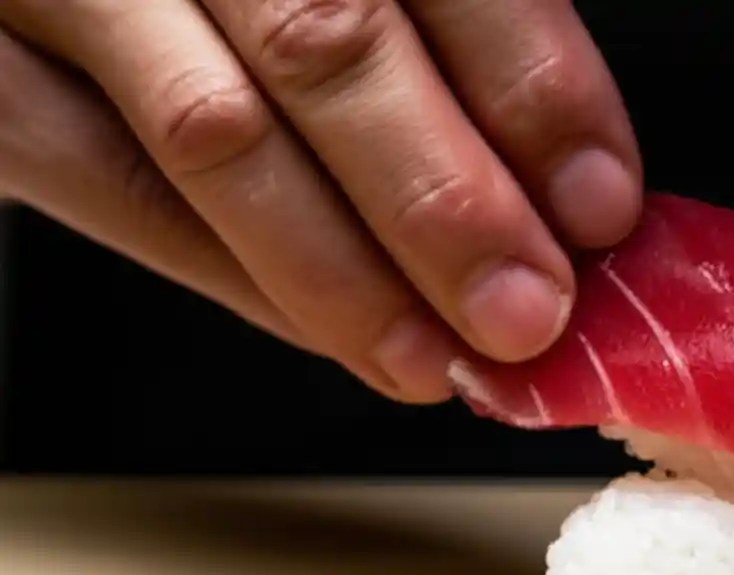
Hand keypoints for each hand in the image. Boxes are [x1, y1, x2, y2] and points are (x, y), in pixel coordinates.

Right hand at [0, 1, 641, 402]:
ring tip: (440, 354)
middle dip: (447, 202)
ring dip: (346, 269)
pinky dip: (232, 274)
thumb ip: (428, 26)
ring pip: (216, 131)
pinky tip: (329, 329)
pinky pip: (104, 182)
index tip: (601, 201)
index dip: (532, 86)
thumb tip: (551, 173)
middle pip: (330, 43)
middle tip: (529, 310)